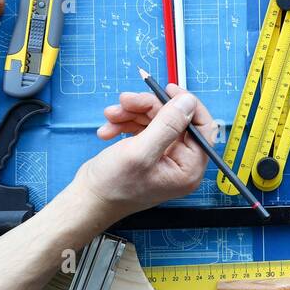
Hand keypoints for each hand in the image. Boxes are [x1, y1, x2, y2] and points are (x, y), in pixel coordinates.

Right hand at [76, 87, 214, 225]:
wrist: (86, 200)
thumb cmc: (113, 186)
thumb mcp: (141, 151)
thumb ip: (168, 125)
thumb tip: (188, 101)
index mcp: (189, 167)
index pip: (202, 127)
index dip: (186, 105)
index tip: (167, 89)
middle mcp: (180, 161)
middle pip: (174, 119)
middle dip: (148, 107)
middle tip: (125, 100)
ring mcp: (163, 155)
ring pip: (155, 119)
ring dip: (131, 113)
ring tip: (111, 116)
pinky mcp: (147, 151)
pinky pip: (142, 127)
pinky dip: (125, 123)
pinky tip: (108, 130)